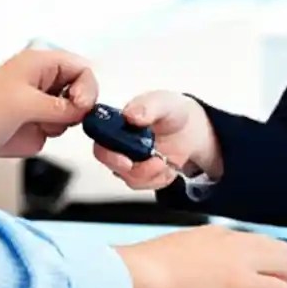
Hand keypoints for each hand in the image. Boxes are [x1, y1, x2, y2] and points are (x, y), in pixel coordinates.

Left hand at [0, 49, 97, 163]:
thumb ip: (60, 106)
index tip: (81, 106)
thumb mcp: (24, 104)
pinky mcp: (36, 121)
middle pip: (81, 91)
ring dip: (60, 122)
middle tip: (62, 117)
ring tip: (36, 123)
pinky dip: (50, 133)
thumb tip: (83, 110)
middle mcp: (44, 80)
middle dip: (76, 107)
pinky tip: (30, 131)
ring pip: (71, 112)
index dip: (87, 87)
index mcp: (40, 63)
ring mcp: (41, 102)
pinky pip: (57, 128)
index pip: (81, 69)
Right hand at [92, 90, 221, 190]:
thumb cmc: (170, 113)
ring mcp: (128, 160)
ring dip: (149, 172)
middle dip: (127, 167)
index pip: (96, 134)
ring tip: (164, 160)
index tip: (123, 157)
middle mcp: (117, 142)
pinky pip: (145, 184)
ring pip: (128, 176)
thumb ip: (148, 106)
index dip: (105, 149)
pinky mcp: (140, 175)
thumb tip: (130, 114)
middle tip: (150, 162)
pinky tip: (167, 165)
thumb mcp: (164, 103)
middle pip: (108, 160)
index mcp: (115, 121)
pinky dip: (159, 177)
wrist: (189, 130)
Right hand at [116, 226, 286, 287]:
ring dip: (282, 287)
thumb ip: (206, 252)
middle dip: (283, 273)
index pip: (261, 242)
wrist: (139, 273)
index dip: (266, 263)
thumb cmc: (148, 266)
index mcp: (219, 234)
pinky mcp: (241, 284)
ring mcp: (241, 261)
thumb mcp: (182, 247)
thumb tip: (213, 267)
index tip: (258, 277)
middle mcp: (235, 242)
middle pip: (283, 251)